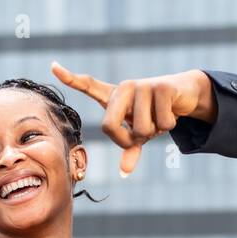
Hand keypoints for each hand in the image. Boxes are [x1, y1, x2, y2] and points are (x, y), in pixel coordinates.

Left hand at [50, 62, 216, 174]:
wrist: (184, 94)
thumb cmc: (154, 114)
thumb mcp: (140, 133)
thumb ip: (129, 148)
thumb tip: (124, 171)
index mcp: (113, 97)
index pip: (87, 85)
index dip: (70, 78)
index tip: (52, 66)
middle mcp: (124, 88)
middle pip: (109, 126)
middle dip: (127, 140)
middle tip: (141, 134)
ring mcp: (142, 85)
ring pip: (141, 129)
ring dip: (154, 132)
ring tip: (159, 118)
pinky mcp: (162, 87)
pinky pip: (162, 123)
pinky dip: (169, 125)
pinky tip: (171, 113)